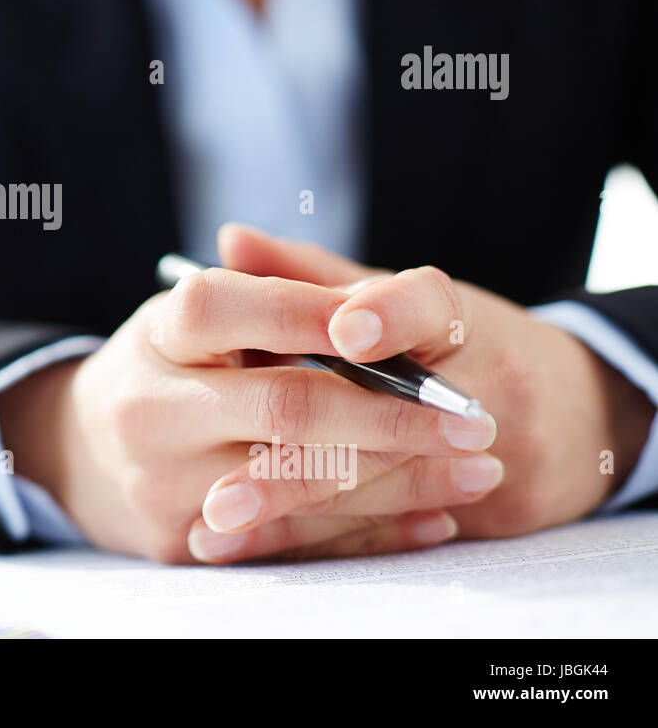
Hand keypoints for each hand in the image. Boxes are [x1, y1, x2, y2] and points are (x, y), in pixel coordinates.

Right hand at [0, 254, 500, 563]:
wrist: (80, 452)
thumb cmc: (167, 367)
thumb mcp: (201, 316)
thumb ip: (281, 292)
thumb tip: (371, 303)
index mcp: (160, 333)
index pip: (237, 308)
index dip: (321, 316)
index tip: (418, 329)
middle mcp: (149, 407)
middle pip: (286, 408)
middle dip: (395, 417)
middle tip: (475, 422)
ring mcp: (160, 481)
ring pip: (301, 486)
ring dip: (401, 483)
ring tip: (476, 472)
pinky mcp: (178, 541)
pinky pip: (291, 542)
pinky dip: (368, 530)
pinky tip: (429, 517)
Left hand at [199, 224, 655, 552]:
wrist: (574, 413)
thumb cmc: (454, 344)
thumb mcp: (393, 298)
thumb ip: (309, 275)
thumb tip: (228, 240)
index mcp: (456, 317)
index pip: (430, 305)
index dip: (389, 314)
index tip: (344, 327)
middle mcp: (488, 384)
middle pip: (391, 410)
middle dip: (305, 440)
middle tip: (220, 476)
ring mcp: (497, 453)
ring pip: (383, 480)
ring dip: (291, 504)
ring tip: (212, 516)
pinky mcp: (497, 509)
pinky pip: (394, 528)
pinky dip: (312, 538)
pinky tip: (237, 545)